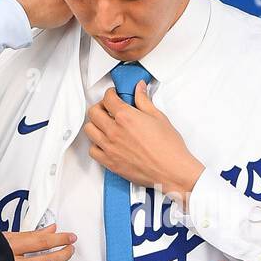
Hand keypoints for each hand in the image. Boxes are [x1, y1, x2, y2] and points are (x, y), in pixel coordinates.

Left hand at [84, 82, 203, 200]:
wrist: (171, 171)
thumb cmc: (168, 148)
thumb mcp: (158, 117)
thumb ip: (144, 101)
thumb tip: (139, 89)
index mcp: (125, 117)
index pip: (108, 98)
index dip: (111, 94)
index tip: (114, 95)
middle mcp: (114, 131)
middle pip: (94, 112)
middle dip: (100, 107)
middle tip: (108, 108)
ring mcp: (110, 148)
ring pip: (89, 130)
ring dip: (95, 124)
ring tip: (105, 125)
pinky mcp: (110, 162)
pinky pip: (92, 150)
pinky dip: (96, 144)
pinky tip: (104, 142)